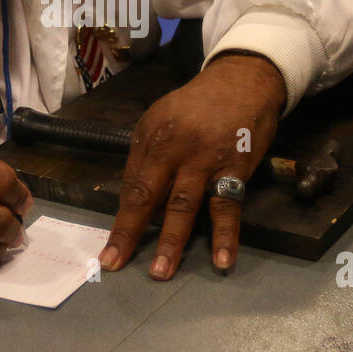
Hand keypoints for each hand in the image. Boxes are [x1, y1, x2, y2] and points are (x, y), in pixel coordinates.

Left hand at [98, 53, 284, 279]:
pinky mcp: (235, 167)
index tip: (109, 252)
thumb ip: (149, 156)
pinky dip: (225, 235)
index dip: (119, 220)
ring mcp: (205, 158)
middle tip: (118, 263)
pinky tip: (223, 260)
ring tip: (162, 271)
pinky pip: (227, 205)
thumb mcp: (163, 118)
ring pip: (183, 204)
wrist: (243, 80)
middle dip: (130, 232)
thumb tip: (138, 203)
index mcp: (150, 136)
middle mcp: (173, 147)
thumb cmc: (198, 106)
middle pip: (147, 195)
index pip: (131, 185)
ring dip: (172, 240)